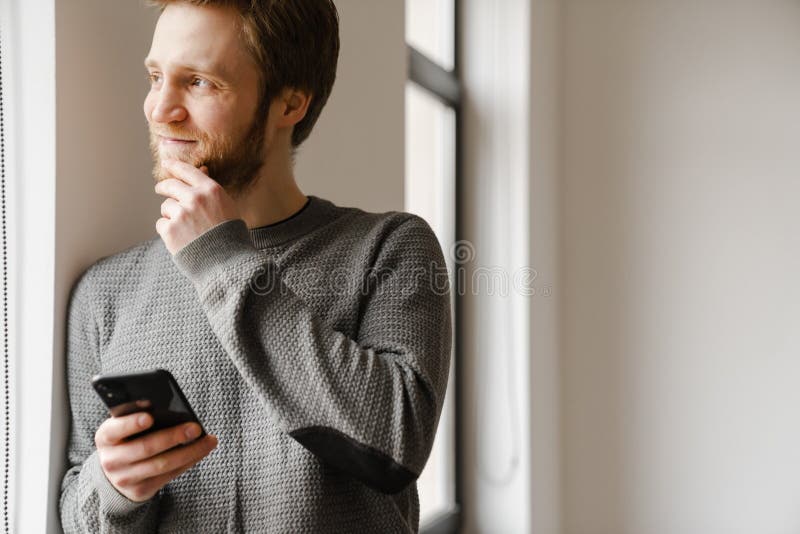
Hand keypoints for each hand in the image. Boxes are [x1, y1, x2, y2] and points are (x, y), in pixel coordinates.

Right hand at [94, 411, 217, 502]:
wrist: (115, 474)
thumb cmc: (126, 439)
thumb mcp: (122, 427)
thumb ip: (137, 417)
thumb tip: (169, 407)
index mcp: (105, 437)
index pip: (114, 430)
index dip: (131, 424)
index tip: (149, 417)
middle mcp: (112, 459)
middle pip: (146, 448)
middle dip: (173, 437)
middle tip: (195, 427)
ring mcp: (125, 478)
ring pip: (162, 464)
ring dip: (189, 451)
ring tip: (208, 440)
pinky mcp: (141, 490)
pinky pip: (169, 475)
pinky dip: (189, 461)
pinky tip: (202, 450)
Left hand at [154, 159, 240, 254]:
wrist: (227, 263)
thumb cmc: (230, 236)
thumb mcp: (227, 207)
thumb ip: (211, 191)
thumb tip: (202, 171)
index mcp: (211, 190)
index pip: (187, 171)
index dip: (174, 166)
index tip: (166, 163)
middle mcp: (195, 198)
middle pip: (170, 186)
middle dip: (163, 187)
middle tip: (160, 190)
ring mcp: (181, 214)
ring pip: (166, 207)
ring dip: (171, 215)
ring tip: (186, 229)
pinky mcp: (170, 230)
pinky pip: (161, 224)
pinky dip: (168, 231)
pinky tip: (182, 239)